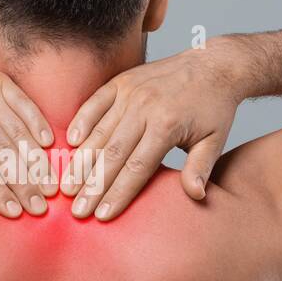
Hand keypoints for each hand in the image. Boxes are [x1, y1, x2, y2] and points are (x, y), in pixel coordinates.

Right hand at [60, 46, 240, 219]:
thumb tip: (196, 196)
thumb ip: (201, 168)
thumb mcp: (215, 139)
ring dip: (81, 161)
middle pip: (112, 154)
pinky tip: (71, 144)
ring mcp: (130, 93)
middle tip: (77, 211)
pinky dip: (81, 122)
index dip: (118, 194)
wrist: (214, 64)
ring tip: (66, 186)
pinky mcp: (122, 82)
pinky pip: (95, 103)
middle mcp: (144, 108)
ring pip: (99, 132)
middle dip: (92, 186)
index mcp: (167, 125)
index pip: (137, 168)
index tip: (102, 216)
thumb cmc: (214, 107)